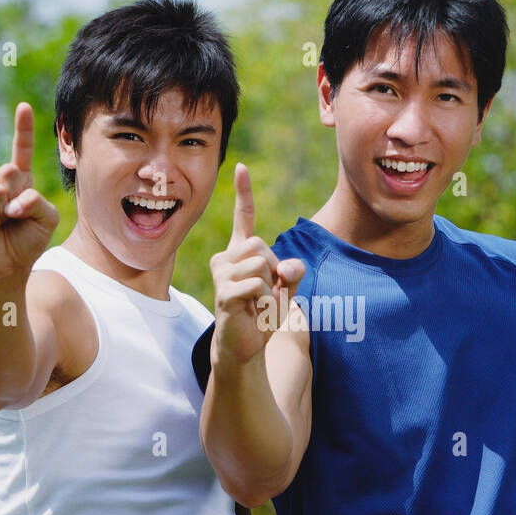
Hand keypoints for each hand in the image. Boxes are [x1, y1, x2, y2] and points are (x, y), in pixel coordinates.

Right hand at [0, 103, 59, 279]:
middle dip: (17, 195)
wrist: (10, 267)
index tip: (24, 106)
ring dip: (4, 213)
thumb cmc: (28, 241)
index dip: (22, 128)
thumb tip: (9, 199)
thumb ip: (37, 201)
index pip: (21, 150)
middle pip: (9, 171)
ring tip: (1, 225)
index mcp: (20, 180)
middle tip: (15, 216)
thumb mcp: (47, 219)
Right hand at [209, 164, 304, 365]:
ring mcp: (222, 275)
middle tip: (268, 293)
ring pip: (261, 264)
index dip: (243, 193)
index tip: (241, 167)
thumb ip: (293, 272)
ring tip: (261, 305)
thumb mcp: (286, 290)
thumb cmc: (263, 316)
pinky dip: (267, 301)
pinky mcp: (224, 293)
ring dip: (272, 289)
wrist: (245, 347)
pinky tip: (257, 313)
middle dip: (274, 269)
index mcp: (240, 252)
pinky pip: (257, 285)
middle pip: (261, 245)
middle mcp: (225, 258)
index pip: (243, 218)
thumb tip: (288, 264)